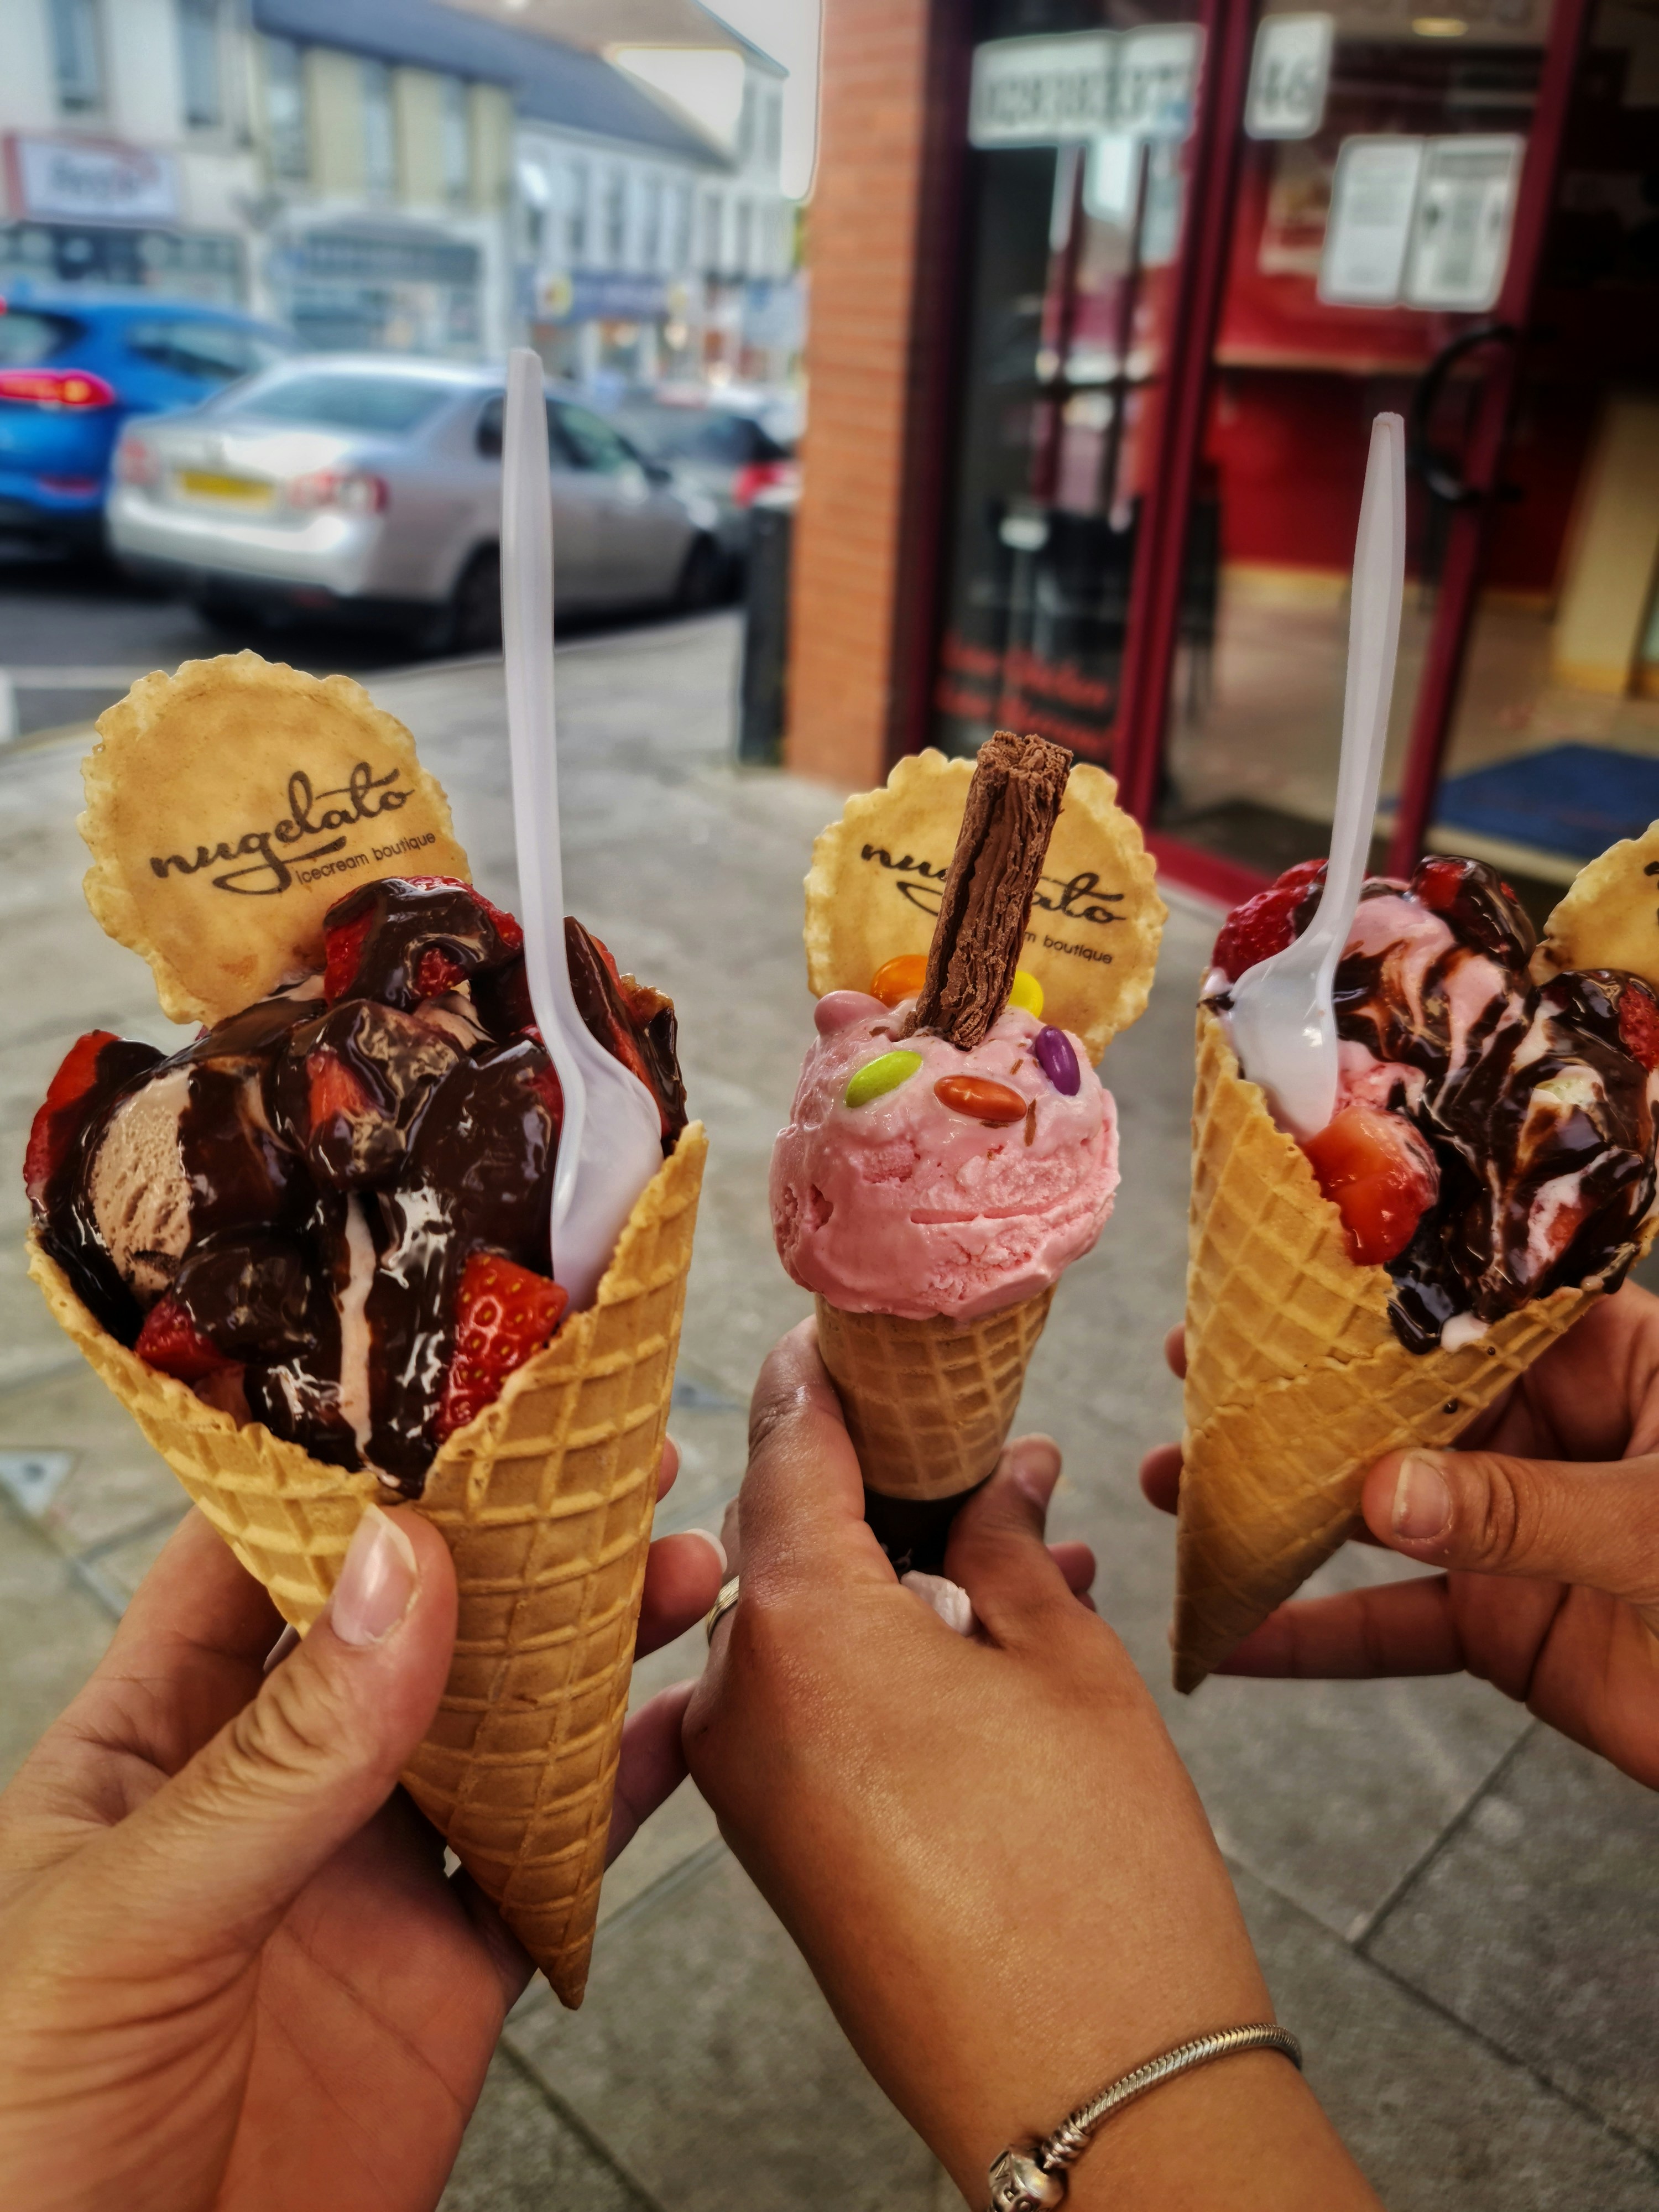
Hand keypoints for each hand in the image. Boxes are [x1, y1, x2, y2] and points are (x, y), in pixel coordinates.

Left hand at [0, 1442, 722, 2211]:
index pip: (256, 1558)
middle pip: (411, 1629)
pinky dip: (622, 1794)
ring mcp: (364, 1885)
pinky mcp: (442, 1983)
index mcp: (152, 1744)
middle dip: (513, 1540)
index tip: (454, 1381)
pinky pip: (551, 1868)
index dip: (353, 1465)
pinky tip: (680, 1727)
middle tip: (612, 1454)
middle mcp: (270, 1793)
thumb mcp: (132, 1918)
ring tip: (678, 1567)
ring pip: (499, 1730)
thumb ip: (282, 1753)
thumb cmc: (16, 2138)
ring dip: (592, 1647)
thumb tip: (404, 1568)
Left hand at [686, 1323, 1376, 2209]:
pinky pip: (800, 1707)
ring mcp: (745, 1782)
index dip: (815, 1381)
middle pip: (780, 1537)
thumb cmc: (1095, 1885)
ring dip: (882, 1578)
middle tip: (949, 1436)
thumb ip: (1008, 1549)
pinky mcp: (771, 1845)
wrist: (1091, 2099)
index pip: (785, 1451)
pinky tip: (966, 1641)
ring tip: (1005, 1543)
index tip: (832, 1333)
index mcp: (801, 1629)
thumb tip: (996, 1482)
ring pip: (796, 1626)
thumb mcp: (1069, 1670)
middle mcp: (740, 1699)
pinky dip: (868, 1661)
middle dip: (862, 1481)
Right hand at [1142, 1286, 1658, 1787]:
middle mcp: (1554, 1438)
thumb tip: (1382, 1492)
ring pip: (1381, 1514)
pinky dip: (1314, 1639)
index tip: (1276, 1275)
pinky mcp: (1509, 1633)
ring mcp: (1523, 1536)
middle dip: (1298, 1398)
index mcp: (1612, 1367)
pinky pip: (1396, 1630)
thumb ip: (1522, 1511)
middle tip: (1195, 1375)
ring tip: (1176, 1490)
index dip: (1374, 1293)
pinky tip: (1234, 1637)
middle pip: (1405, 1406)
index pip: (1476, 1313)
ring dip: (1280, 1508)